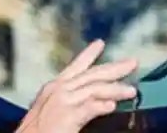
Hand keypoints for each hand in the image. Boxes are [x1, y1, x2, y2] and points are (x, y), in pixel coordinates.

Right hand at [15, 39, 138, 132]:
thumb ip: (70, 102)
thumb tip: (94, 99)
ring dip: (115, 89)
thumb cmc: (34, 130)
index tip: (100, 43)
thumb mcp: (50, 110)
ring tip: (132, 91)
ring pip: (94, 89)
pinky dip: (100, 106)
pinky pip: (87, 108)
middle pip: (91, 75)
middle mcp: (58, 90)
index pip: (75, 68)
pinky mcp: (65, 117)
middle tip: (132, 62)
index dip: (88, 55)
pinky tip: (112, 106)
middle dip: (113, 68)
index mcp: (54, 89)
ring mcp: (62, 102)